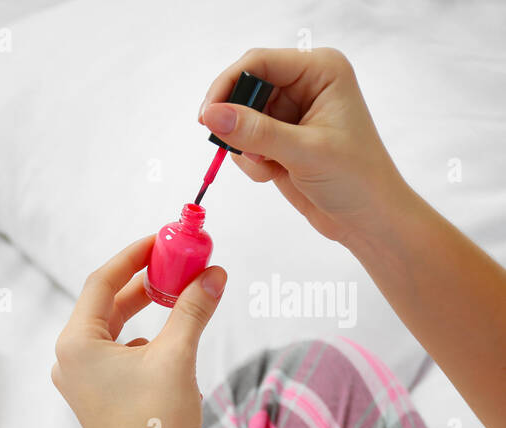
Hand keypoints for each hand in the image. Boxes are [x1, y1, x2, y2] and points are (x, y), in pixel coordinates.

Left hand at [52, 237, 226, 427]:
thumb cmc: (157, 423)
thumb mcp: (178, 356)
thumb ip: (192, 308)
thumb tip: (213, 273)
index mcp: (75, 344)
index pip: (101, 282)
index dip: (134, 255)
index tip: (164, 239)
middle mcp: (68, 359)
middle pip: (106, 303)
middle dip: (145, 281)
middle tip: (181, 262)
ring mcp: (78, 380)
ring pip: (112, 328)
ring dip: (145, 308)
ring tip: (181, 292)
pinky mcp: (94, 396)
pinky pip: (115, 353)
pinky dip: (141, 337)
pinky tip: (168, 338)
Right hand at [198, 47, 411, 248]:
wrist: (367, 218)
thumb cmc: (356, 179)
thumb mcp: (304, 152)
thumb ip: (256, 132)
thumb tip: (212, 115)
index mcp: (321, 71)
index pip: (259, 62)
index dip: (228, 85)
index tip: (207, 117)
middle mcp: (305, 84)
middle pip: (245, 88)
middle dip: (239, 124)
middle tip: (247, 151)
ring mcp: (291, 112)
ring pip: (240, 118)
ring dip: (246, 148)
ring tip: (272, 166)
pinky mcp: (280, 137)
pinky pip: (244, 141)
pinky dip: (251, 162)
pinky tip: (277, 172)